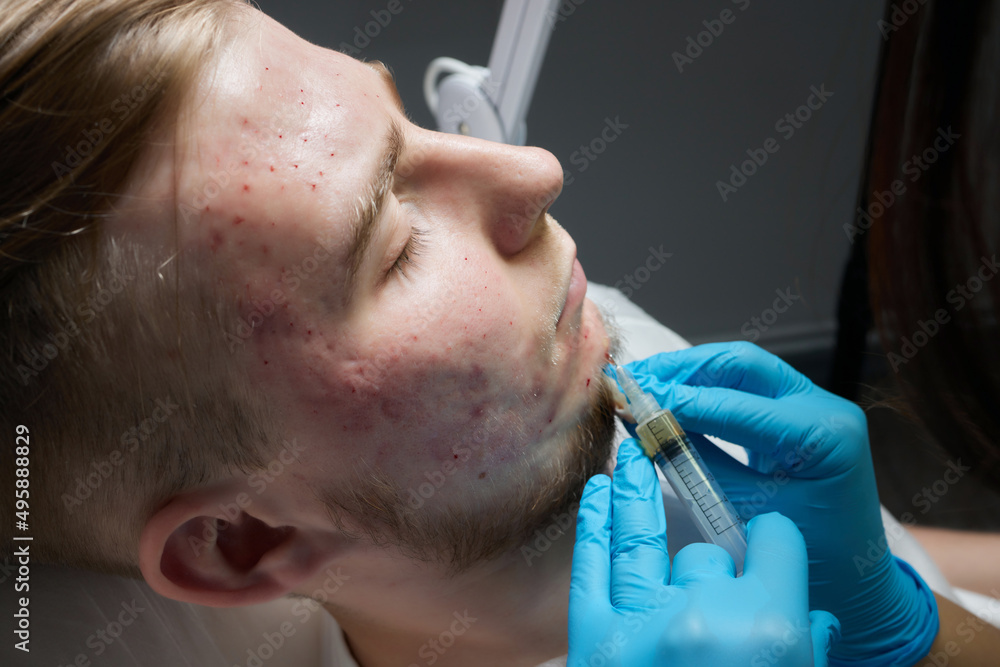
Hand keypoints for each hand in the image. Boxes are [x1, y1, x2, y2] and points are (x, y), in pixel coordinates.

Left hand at [568, 438, 838, 666]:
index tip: (767, 537)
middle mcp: (704, 615)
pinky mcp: (594, 640)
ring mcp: (641, 623)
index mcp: (768, 623)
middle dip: (712, 552)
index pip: (776, 542)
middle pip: (707, 550)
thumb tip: (816, 618)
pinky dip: (594, 525)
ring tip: (631, 455)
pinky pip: (591, 567)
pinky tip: (598, 493)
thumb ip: (810, 644)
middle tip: (700, 527)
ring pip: (640, 535)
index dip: (774, 537)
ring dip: (635, 492)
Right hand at [626, 342, 938, 664]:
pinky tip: (675, 395)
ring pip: (742, 368)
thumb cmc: (809, 559)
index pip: (734, 403)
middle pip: (741, 364)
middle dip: (683, 368)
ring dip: (692, 372)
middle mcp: (825, 408)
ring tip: (646, 382)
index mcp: (823, 436)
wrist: (855, 582)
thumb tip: (646, 428)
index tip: (632, 398)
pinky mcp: (801, 413)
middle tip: (636, 380)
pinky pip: (748, 386)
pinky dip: (708, 386)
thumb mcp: (744, 511)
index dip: (677, 398)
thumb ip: (695, 463)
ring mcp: (817, 406)